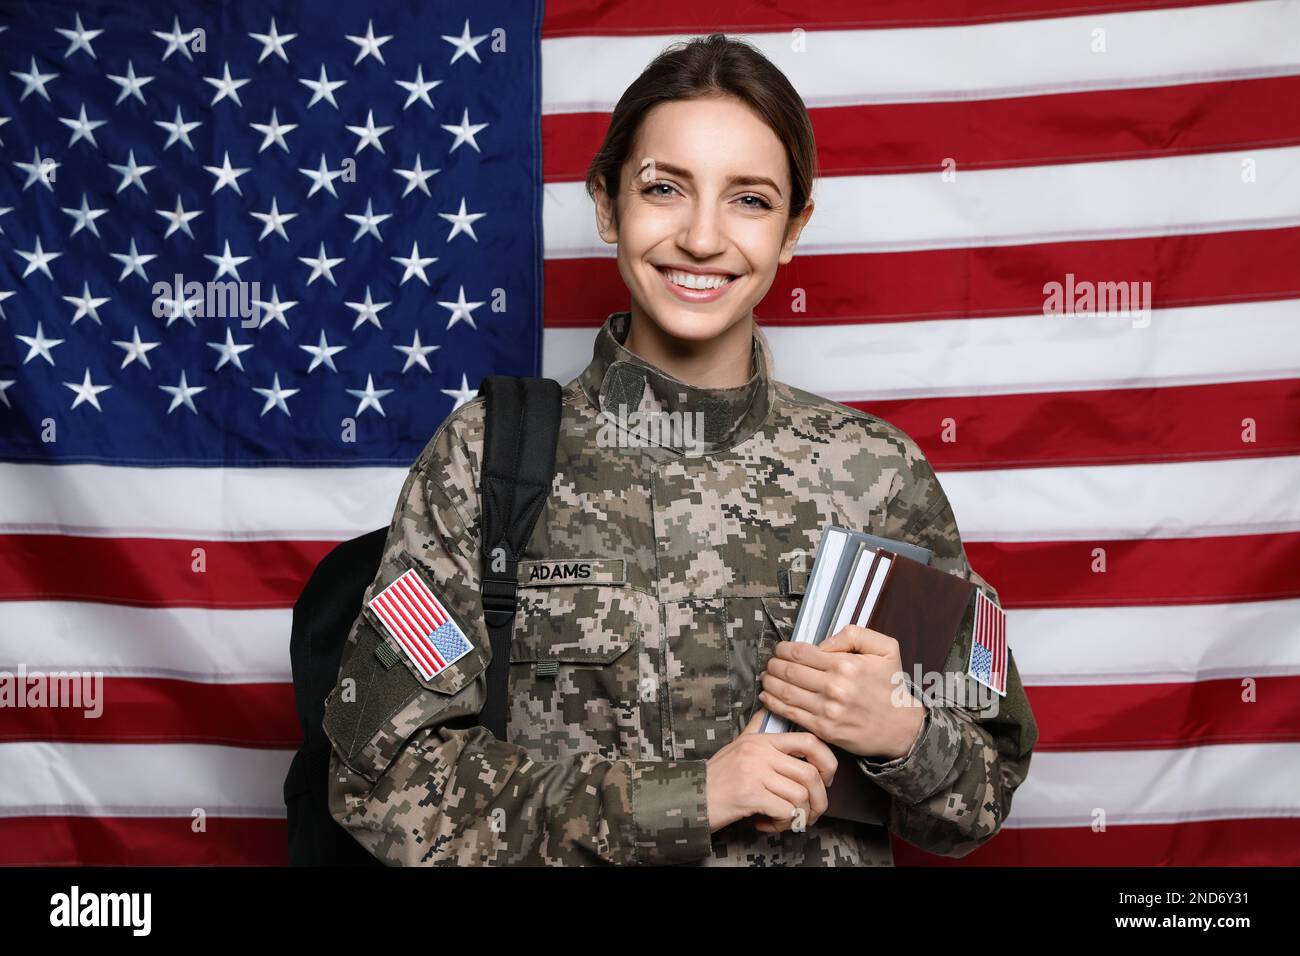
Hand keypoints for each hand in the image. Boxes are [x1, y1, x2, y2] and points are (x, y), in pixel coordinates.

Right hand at [704, 707, 837, 834]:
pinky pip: (785, 811)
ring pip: (800, 795)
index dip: (827, 761)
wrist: (689, 797)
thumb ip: (755, 728)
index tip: (827, 778)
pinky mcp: (750, 795)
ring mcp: (754, 773)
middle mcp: (760, 753)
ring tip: (786, 818)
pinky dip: (783, 823)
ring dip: (800, 814)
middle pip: (810, 774)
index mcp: (761, 740)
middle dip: (819, 799)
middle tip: (812, 810)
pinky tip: (769, 823)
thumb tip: (768, 707)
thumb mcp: (736, 745)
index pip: (809, 741)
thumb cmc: (716, 777)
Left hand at [759, 625, 925, 761]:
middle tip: (770, 662)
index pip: (801, 653)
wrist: (899, 727)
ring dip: (769, 682)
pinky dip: (773, 703)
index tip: (780, 649)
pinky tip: (766, 696)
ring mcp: (827, 710)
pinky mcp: (824, 729)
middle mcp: (834, 688)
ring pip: (786, 692)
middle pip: (789, 672)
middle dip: (773, 665)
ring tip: (765, 676)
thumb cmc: (890, 686)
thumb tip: (823, 643)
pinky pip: (791, 714)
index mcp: (846, 665)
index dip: (783, 649)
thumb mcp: (885, 648)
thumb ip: (854, 635)